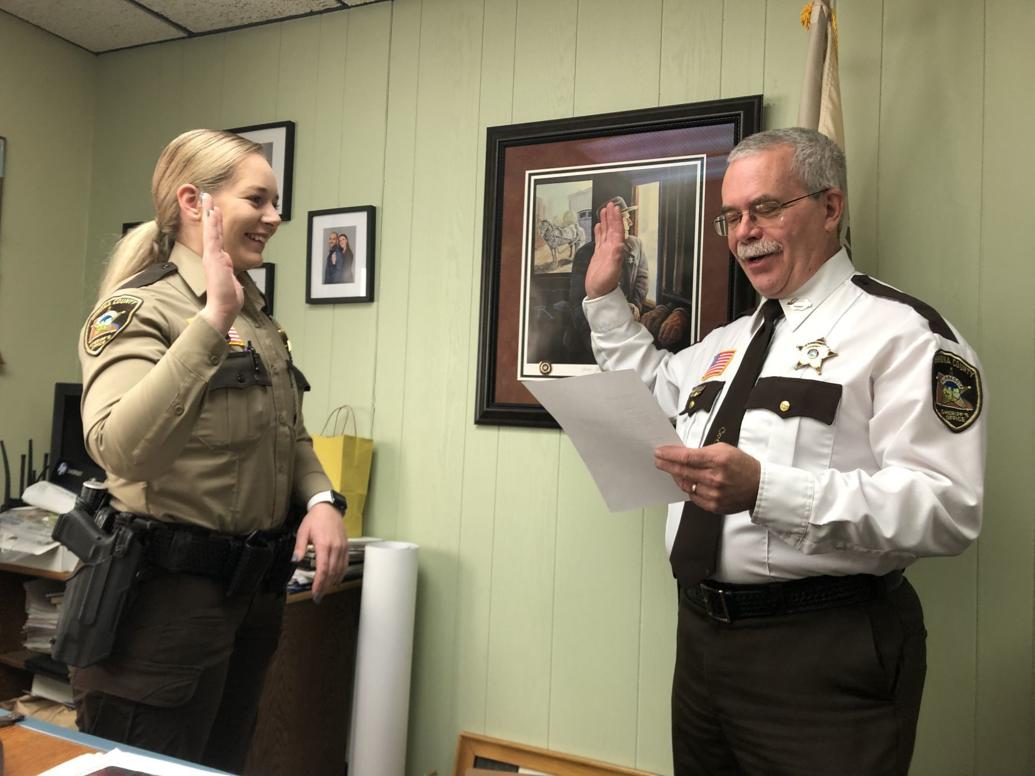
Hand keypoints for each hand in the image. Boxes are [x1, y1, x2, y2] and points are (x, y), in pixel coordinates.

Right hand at [198, 192, 243, 334]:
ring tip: (208, 198)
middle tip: (207, 197)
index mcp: (218, 262)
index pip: (217, 239)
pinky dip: (212, 224)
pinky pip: (213, 237)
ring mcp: (212, 257)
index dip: (215, 225)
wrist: (222, 310)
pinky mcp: (213, 259)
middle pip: (211, 231)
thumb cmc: (227, 301)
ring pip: (211, 230)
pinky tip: (213, 211)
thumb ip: (230, 274)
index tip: (214, 211)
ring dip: (209, 213)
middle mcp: (213, 257)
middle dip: (209, 213)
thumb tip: (231, 271)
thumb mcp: (232, 283)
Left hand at [293, 502, 348, 601]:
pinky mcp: (345, 547)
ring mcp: (342, 548)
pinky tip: (336, 580)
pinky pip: (345, 564)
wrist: (328, 509)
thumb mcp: (302, 532)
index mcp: (324, 545)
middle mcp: (335, 548)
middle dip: (324, 586)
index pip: (323, 569)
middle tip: (318, 597)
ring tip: (325, 590)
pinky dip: (341, 574)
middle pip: (331, 573)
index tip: (315, 593)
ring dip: (332, 582)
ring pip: (339, 570)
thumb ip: (299, 547)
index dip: (319, 583)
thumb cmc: (315, 519)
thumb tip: (295, 561)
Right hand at [584, 202, 625, 297]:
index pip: (617, 231)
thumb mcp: (612, 270)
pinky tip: (599, 226)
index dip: (617, 220)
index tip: (615, 209)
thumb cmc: (605, 284)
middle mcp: (612, 249)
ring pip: (606, 232)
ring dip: (606, 221)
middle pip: (613, 229)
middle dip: (612, 217)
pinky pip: (599, 240)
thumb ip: (615, 257)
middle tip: (610, 204)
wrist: (598, 293)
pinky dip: (599, 231)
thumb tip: (619, 244)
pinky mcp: (598, 255)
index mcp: (616, 250)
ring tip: (605, 210)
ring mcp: (605, 251)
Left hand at [654, 443, 761, 514]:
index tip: (659, 452)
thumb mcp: (725, 450)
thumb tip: (682, 454)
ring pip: (685, 485)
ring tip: (674, 471)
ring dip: (677, 477)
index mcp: (718, 460)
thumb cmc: (743, 466)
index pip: (686, 457)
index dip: (670, 454)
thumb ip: (703, 452)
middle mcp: (715, 478)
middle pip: (682, 471)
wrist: (759, 487)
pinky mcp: (713, 506)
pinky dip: (688, 488)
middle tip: (658, 460)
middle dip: (666, 465)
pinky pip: (693, 496)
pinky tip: (688, 482)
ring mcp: (714, 494)